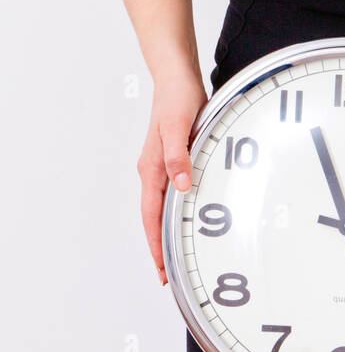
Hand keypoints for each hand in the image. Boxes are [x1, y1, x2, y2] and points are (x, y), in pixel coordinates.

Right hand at [138, 69, 206, 284]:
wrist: (178, 76)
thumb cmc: (178, 98)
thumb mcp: (180, 126)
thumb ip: (179, 156)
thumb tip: (180, 186)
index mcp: (152, 167)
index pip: (151, 216)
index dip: (156, 245)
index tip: (161, 270)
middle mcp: (153, 169)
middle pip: (153, 217)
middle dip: (159, 247)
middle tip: (168, 275)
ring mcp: (162, 164)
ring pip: (161, 206)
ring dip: (166, 230)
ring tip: (176, 255)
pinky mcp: (174, 156)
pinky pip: (172, 191)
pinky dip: (175, 210)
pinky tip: (186, 216)